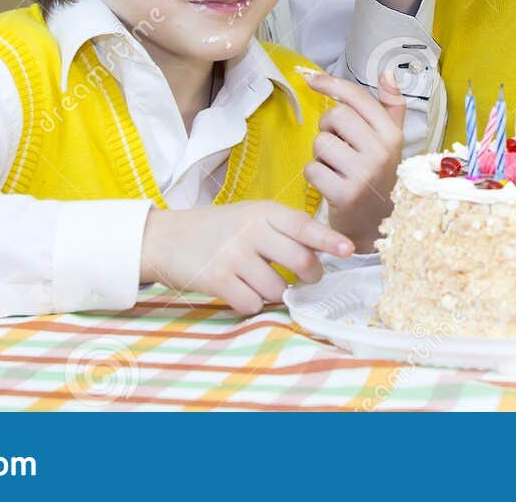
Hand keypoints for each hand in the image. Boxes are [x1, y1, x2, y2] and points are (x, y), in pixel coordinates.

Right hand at [139, 201, 353, 315]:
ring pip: (278, 289)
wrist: (167, 238)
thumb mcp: (252, 215)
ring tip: (257, 279)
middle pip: (301, 262)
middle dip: (310, 276)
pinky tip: (239, 289)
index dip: (329, 239)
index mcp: (264, 212)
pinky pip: (253, 304)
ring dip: (274, 292)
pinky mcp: (218, 280)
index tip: (348, 250)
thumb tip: (322, 251)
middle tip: (305, 277)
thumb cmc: (218, 228)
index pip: (304, 226)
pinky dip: (250, 303)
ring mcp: (234, 256)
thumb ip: (284, 228)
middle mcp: (251, 232)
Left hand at [299, 67, 406, 251]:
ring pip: (321, 142)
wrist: (377, 224)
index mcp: (393, 135)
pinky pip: (313, 168)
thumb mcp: (392, 141)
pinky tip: (328, 182)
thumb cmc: (379, 176)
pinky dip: (314, 174)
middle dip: (328, 126)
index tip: (312, 80)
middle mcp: (382, 152)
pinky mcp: (345, 195)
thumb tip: (387, 73)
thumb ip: (391, 107)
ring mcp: (364, 174)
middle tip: (336, 142)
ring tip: (335, 165)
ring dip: (320, 153)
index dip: (331, 84)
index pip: (357, 98)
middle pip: (336, 116)